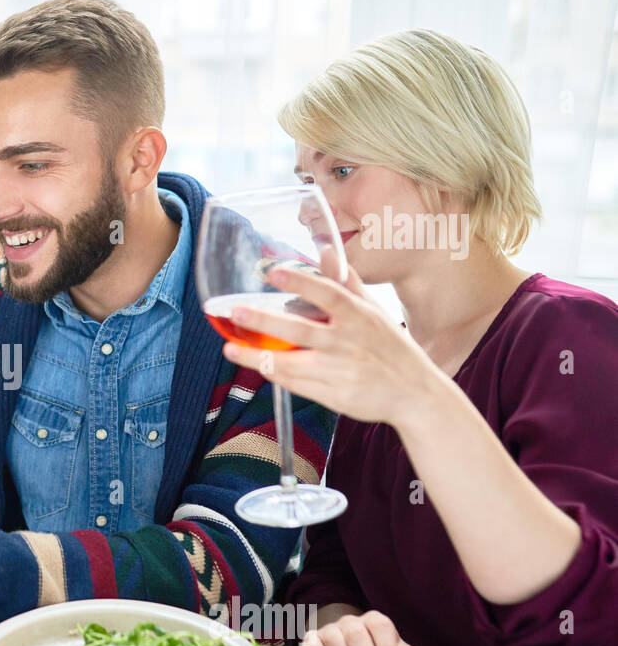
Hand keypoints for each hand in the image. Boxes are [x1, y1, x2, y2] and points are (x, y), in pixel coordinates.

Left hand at [220, 265, 441, 427]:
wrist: (416, 395)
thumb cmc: (392, 349)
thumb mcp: (374, 312)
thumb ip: (346, 282)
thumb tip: (324, 249)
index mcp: (359, 317)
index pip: (327, 293)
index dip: (300, 282)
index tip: (273, 272)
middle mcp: (348, 343)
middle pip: (300, 330)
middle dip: (265, 321)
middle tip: (237, 311)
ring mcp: (340, 371)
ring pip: (290, 364)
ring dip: (256, 357)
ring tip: (230, 348)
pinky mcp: (335, 396)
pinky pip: (297, 385)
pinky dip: (275, 376)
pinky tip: (256, 366)